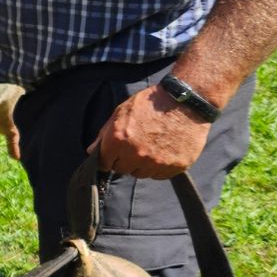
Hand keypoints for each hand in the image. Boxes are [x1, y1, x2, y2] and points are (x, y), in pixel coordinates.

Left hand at [89, 84, 211, 178]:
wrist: (185, 101)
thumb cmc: (150, 104)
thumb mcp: (121, 113)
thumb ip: (104, 134)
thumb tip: (92, 151)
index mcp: (118, 140)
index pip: (104, 164)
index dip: (109, 158)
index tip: (114, 153)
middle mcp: (135, 154)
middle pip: (122, 170)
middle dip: (125, 160)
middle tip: (136, 146)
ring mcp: (156, 162)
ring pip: (141, 174)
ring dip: (142, 165)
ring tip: (152, 146)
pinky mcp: (175, 167)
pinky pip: (160, 175)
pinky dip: (160, 167)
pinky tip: (164, 150)